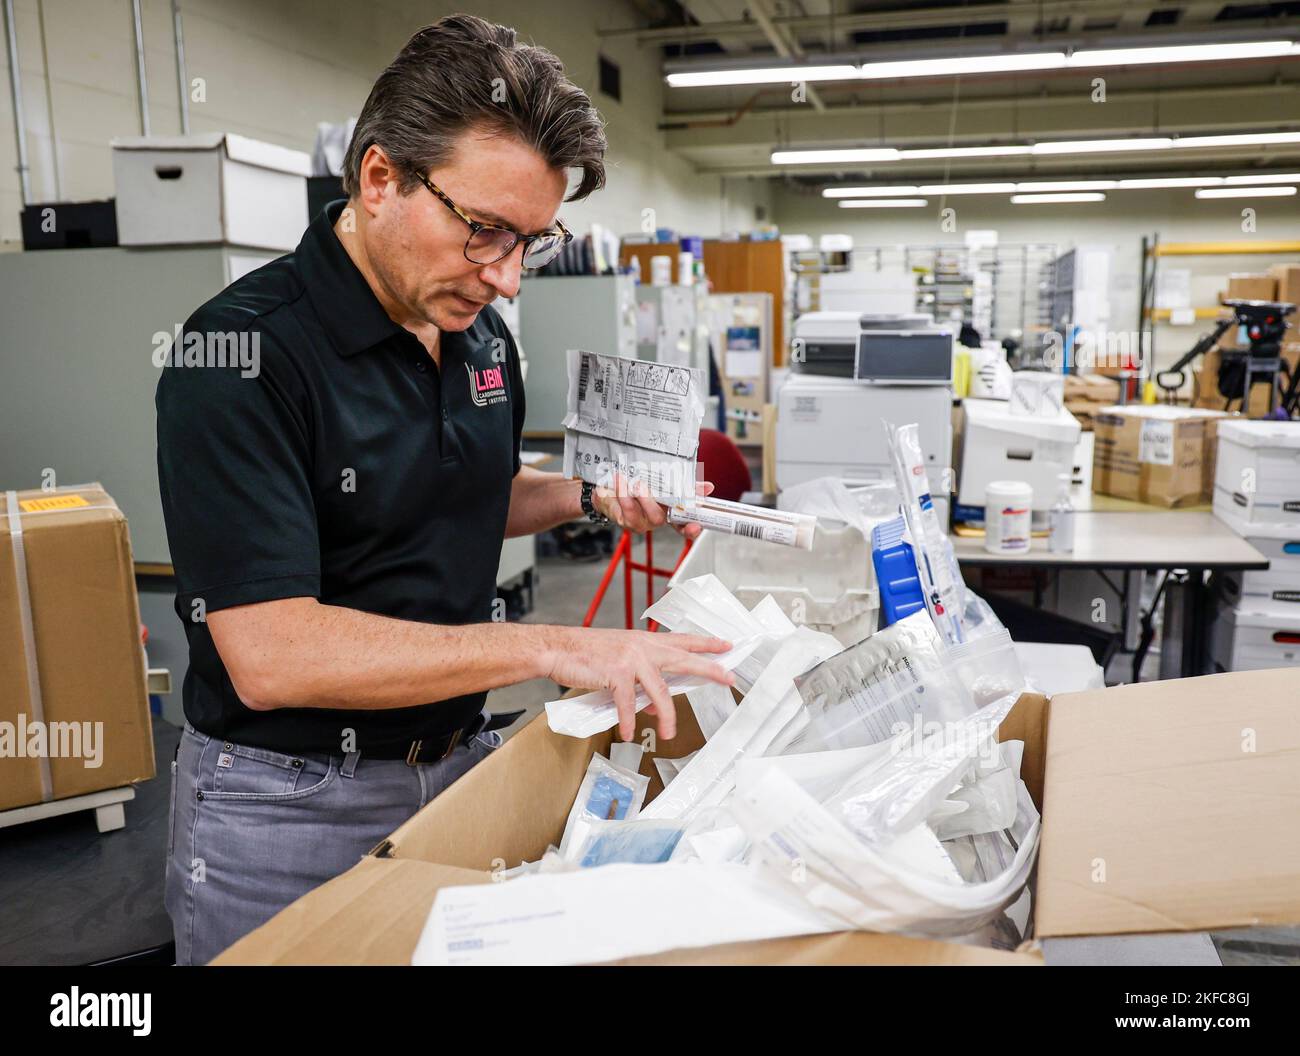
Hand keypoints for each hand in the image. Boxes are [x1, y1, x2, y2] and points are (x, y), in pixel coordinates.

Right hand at [542, 626, 733, 740]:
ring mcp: (631, 659)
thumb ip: (641, 678)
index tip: (726, 645)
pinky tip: (628, 732)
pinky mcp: (616, 672)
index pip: (683, 640)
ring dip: (667, 715)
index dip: (706, 643)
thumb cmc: (587, 654)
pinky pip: (629, 703)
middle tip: (729, 678)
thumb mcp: (620, 660)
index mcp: (645, 642)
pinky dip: (628, 720)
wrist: (559, 648)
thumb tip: (654, 706)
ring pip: (660, 690)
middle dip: (709, 669)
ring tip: (670, 733)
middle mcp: (643, 647)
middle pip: (684, 659)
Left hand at [593, 477, 714, 540]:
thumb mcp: (663, 483)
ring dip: (635, 497)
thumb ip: (686, 486)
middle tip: (642, 484)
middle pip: (659, 519)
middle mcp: (655, 520)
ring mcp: (640, 523)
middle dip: (650, 502)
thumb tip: (709, 488)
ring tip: (630, 481)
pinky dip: (622, 494)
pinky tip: (620, 481)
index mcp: (669, 512)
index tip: (695, 527)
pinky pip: (626, 511)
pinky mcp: (624, 520)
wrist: (610, 487)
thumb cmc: (639, 485)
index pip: (683, 526)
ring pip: (640, 516)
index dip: (690, 529)